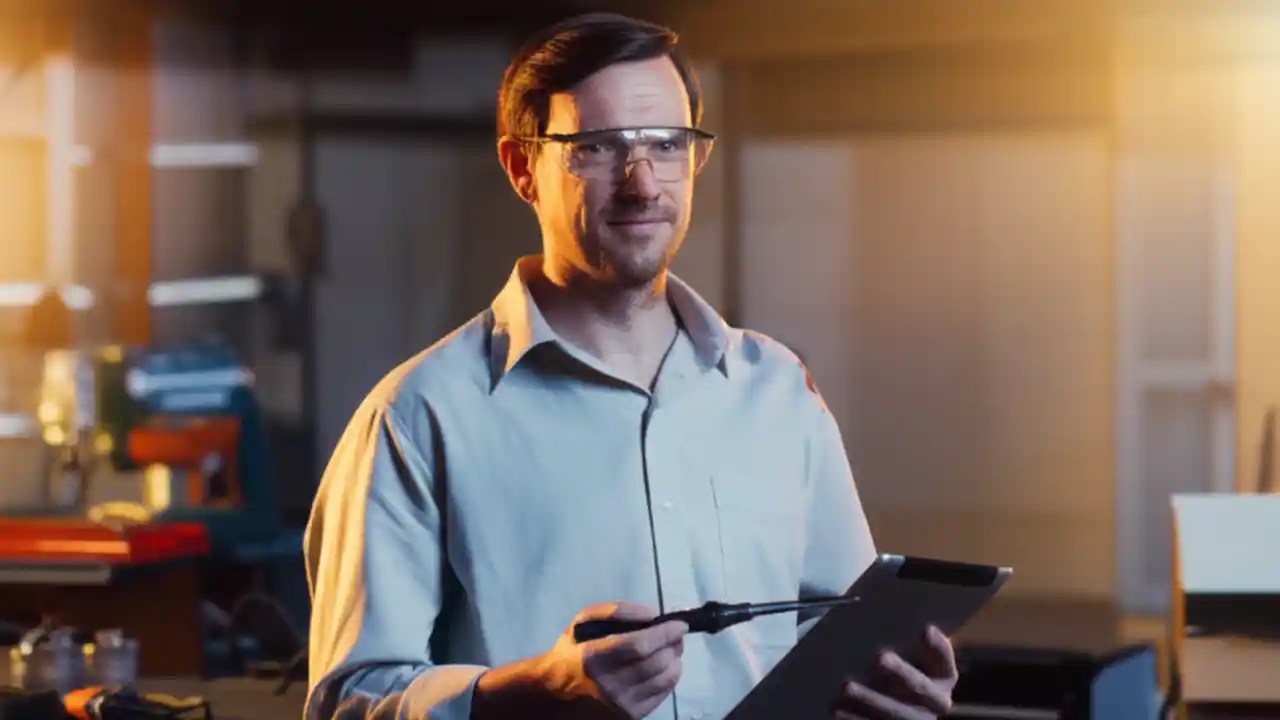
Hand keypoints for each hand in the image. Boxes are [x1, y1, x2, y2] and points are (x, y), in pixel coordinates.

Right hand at [472, 601, 686, 719]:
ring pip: (662, 680)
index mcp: (593, 657)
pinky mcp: (628, 717)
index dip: (664, 634)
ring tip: (673, 650)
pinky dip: (670, 679)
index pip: (639, 645)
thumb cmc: (572, 652)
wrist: (554, 694)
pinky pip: (661, 696)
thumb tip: (652, 614)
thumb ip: (616, 611)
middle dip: (673, 645)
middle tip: (677, 635)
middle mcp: (607, 684)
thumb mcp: (583, 622)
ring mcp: (619, 704)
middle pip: (655, 663)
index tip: (679, 624)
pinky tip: (666, 668)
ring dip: (675, 661)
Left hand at [832, 625, 957, 718]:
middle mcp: (936, 703)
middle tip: (880, 658)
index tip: (925, 628)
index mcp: (942, 678)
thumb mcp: (903, 652)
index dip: (938, 646)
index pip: (944, 661)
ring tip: (847, 687)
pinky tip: (839, 710)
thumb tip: (906, 619)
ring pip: (898, 715)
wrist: (884, 698)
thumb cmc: (893, 666)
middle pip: (921, 689)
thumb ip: (903, 638)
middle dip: (902, 673)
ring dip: (872, 700)